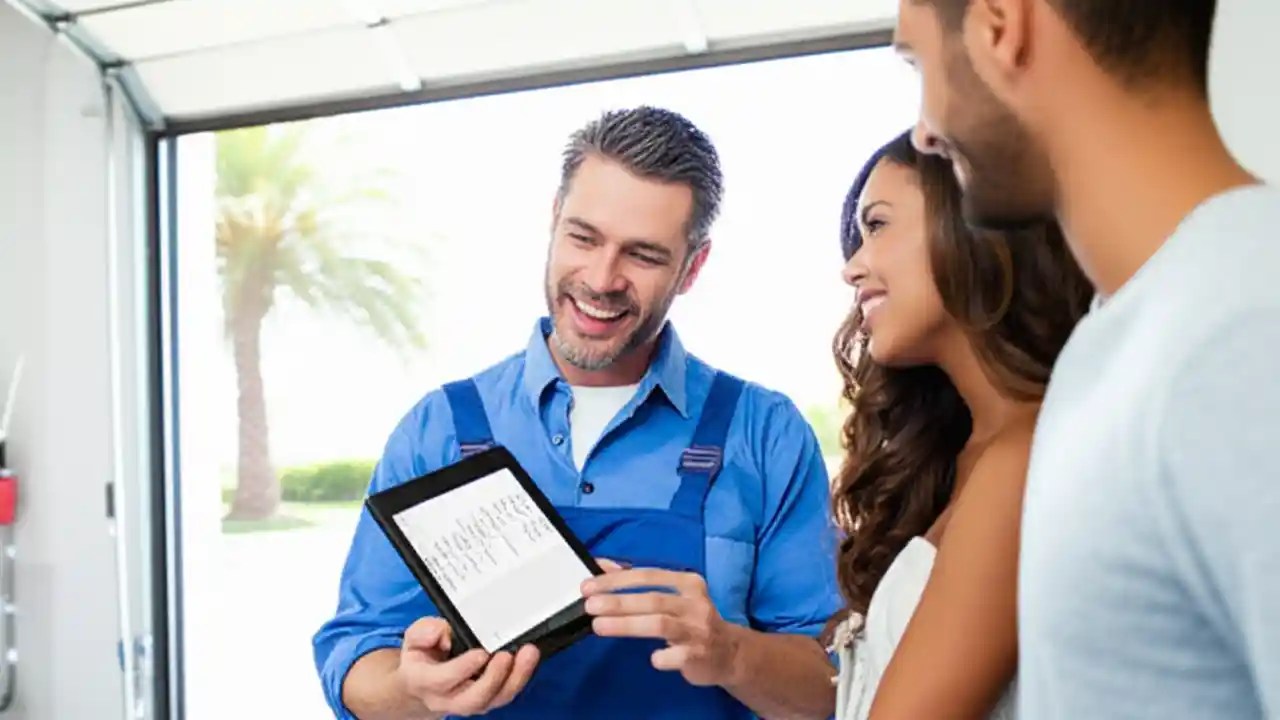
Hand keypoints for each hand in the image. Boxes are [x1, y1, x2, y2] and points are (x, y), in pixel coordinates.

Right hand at [397, 617, 539, 716]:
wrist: (423, 682)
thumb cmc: (423, 656)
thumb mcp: (414, 638)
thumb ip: (423, 631)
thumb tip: (440, 632)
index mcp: (423, 681)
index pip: (443, 680)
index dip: (462, 668)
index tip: (480, 653)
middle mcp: (446, 698)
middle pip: (473, 699)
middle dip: (494, 678)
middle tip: (506, 656)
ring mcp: (468, 702)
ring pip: (495, 699)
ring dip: (515, 678)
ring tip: (528, 654)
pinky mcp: (487, 699)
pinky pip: (505, 694)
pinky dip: (520, 677)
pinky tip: (528, 659)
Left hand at [581, 567, 740, 686]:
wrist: (730, 653)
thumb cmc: (692, 621)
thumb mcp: (673, 595)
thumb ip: (641, 582)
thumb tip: (603, 566)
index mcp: (688, 582)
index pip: (648, 576)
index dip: (616, 579)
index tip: (588, 586)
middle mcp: (695, 603)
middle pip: (652, 599)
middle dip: (618, 601)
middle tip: (589, 605)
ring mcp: (698, 630)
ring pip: (660, 624)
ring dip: (627, 624)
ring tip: (599, 626)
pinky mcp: (699, 656)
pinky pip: (675, 657)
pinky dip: (660, 657)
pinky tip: (652, 658)